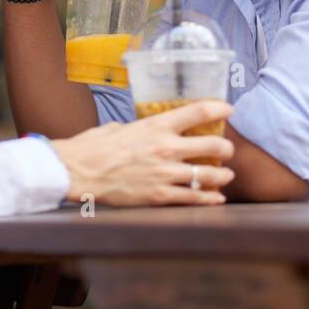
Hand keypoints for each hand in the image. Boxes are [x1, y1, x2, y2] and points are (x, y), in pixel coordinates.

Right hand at [49, 102, 234, 205]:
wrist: (80, 171)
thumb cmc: (96, 146)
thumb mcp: (123, 126)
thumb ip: (144, 129)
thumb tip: (151, 131)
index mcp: (156, 125)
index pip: (197, 112)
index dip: (218, 109)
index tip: (228, 109)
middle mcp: (166, 147)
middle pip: (212, 146)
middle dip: (225, 149)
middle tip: (227, 150)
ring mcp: (165, 173)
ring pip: (208, 175)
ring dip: (222, 175)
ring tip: (226, 176)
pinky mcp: (160, 196)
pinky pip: (193, 198)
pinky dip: (209, 199)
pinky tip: (217, 198)